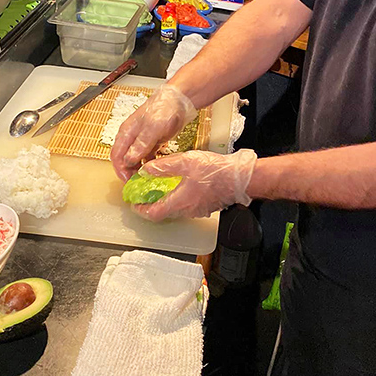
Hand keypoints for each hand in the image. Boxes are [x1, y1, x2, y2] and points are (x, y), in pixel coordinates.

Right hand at [111, 84, 197, 180]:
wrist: (179, 100)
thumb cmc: (164, 108)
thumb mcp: (153, 127)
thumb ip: (140, 144)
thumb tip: (129, 159)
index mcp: (127, 132)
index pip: (116, 156)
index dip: (120, 170)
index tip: (127, 181)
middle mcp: (132, 137)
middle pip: (124, 159)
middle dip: (128, 172)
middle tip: (137, 184)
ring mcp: (142, 139)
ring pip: (135, 159)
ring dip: (138, 170)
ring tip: (145, 180)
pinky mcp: (152, 141)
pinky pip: (146, 157)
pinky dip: (148, 164)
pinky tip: (154, 171)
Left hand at [131, 149, 257, 220]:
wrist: (241, 178)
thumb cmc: (216, 171)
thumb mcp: (186, 162)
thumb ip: (164, 166)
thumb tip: (146, 170)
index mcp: (179, 201)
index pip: (153, 213)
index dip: (140, 209)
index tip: (134, 202)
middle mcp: (187, 210)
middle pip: (163, 213)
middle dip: (150, 205)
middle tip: (144, 194)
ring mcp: (197, 210)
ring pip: (175, 210)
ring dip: (164, 202)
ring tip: (159, 188)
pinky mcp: (206, 207)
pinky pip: (186, 207)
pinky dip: (177, 200)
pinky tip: (179, 186)